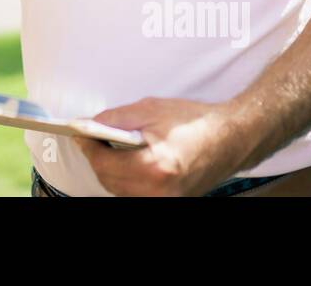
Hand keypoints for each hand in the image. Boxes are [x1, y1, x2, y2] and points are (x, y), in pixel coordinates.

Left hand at [72, 96, 247, 195]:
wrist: (231, 137)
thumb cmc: (195, 121)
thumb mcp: (151, 109)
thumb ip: (116, 118)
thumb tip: (90, 124)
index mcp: (155, 167)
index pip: (104, 163)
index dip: (88, 148)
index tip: (79, 134)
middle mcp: (159, 191)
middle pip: (109, 181)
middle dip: (97, 159)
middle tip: (91, 139)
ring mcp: (166, 200)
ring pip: (121, 191)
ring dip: (110, 171)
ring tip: (107, 149)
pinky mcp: (172, 201)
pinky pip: (137, 194)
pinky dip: (126, 180)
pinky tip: (127, 163)